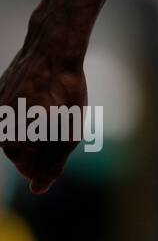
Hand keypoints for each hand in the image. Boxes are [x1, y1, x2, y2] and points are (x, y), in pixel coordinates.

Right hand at [0, 40, 87, 193]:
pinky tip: (48, 94)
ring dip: (42, 123)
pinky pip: (20, 110)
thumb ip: (52, 165)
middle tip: (63, 117)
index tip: (64, 135)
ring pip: (23, 129)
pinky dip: (35, 107)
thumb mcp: (68, 135)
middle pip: (25, 150)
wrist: (52, 49)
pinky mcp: (1, 93)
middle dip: (47, 141)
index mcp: (10, 143)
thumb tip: (38, 190)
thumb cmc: (64, 93)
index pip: (30, 169)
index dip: (53, 157)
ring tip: (56, 105)